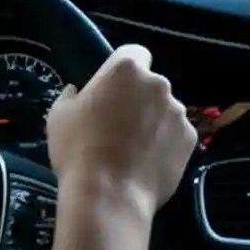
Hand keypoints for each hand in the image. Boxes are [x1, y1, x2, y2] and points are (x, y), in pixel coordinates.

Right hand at [46, 45, 195, 218]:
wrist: (108, 195)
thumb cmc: (79, 150)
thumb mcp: (59, 117)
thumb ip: (71, 96)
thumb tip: (76, 91)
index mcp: (126, 69)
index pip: (133, 53)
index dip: (123, 70)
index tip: (113, 89)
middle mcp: (159, 84)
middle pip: (150, 85)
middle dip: (139, 98)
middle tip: (119, 124)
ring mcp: (178, 112)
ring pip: (165, 110)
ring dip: (154, 122)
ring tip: (134, 150)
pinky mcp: (190, 138)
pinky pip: (176, 135)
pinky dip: (166, 144)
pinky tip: (149, 163)